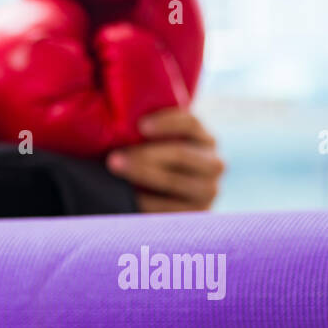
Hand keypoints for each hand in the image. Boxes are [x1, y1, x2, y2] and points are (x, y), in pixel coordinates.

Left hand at [105, 107, 223, 212]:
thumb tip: (116, 111)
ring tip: (116, 175)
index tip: (140, 126)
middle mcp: (214, 163)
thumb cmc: (151, 159)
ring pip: (174, 181)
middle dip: (144, 156)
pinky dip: (148, 204)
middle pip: (180, 154)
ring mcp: (210, 191)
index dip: (167, 122)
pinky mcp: (199, 215)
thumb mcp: (156, 142)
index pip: (190, 123)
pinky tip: (127, 199)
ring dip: (142, 177)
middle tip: (112, 158)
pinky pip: (171, 210)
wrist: (167, 199)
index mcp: (204, 138)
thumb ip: (146, 127)